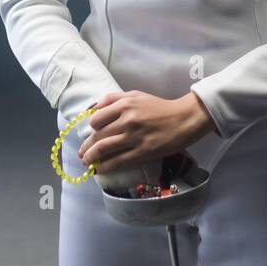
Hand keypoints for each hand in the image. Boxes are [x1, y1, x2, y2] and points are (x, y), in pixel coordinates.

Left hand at [77, 90, 217, 175]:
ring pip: (103, 149)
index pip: (96, 119)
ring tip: (87, 162)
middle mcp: (127, 119)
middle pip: (97, 136)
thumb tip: (93, 109)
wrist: (183, 119)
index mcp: (125, 104)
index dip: (91, 128)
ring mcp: (134, 137)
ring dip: (91, 158)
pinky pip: (117, 161)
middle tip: (83, 153)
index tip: (92, 134)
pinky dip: (104, 167)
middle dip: (86, 147)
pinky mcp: (142, 152)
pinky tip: (98, 170)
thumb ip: (113, 99)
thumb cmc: (159, 107)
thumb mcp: (136, 95)